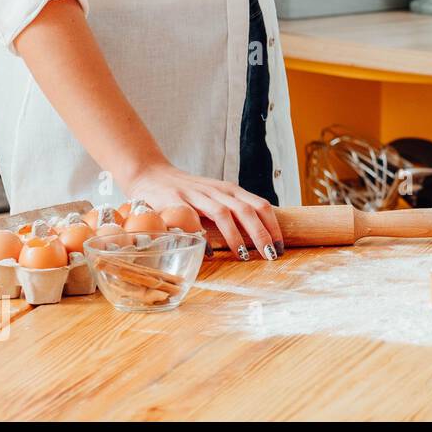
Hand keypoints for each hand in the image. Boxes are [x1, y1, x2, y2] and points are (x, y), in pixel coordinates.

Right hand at [124, 163, 282, 260]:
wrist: (151, 175)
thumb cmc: (188, 192)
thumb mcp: (216, 196)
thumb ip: (234, 210)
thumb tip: (259, 236)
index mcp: (230, 190)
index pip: (261, 205)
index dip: (273, 225)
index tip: (280, 246)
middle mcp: (217, 191)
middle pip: (247, 210)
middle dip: (261, 234)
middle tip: (270, 255)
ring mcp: (196, 195)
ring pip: (223, 214)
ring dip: (236, 236)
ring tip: (244, 257)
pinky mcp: (175, 201)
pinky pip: (192, 219)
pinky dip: (202, 236)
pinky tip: (208, 252)